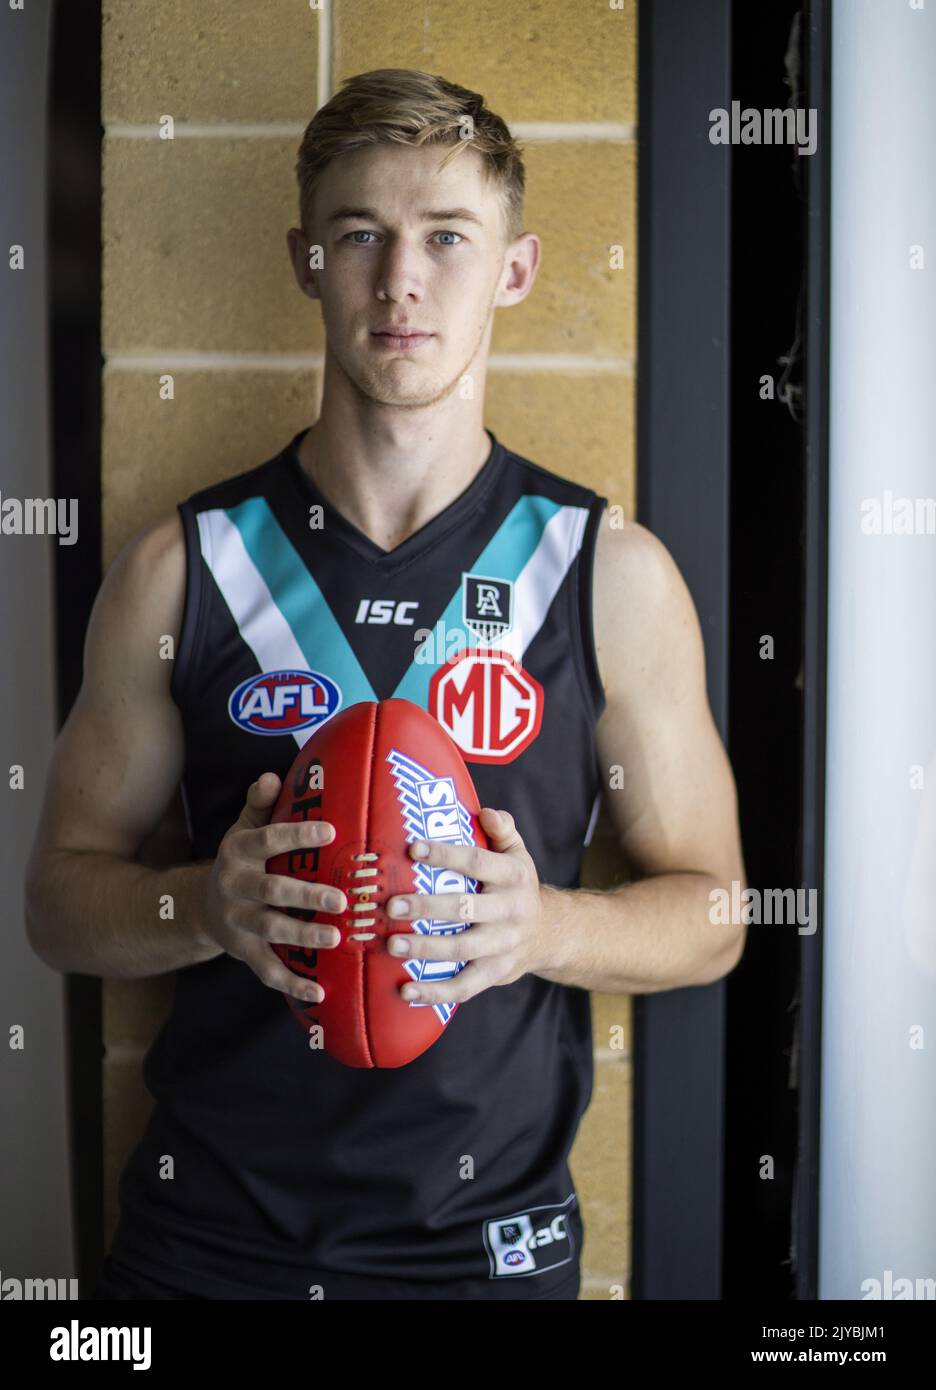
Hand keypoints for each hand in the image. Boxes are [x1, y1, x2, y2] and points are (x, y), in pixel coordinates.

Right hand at [202, 772, 346, 1003]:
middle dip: (306, 895)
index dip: (298, 835)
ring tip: (336, 937)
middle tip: (342, 898)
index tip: (331, 830)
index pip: (268, 840)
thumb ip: (259, 805)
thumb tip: (272, 776)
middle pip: (271, 890)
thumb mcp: (242, 830)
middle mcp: (236, 887)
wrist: (200, 908)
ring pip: (270, 930)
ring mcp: (239, 922)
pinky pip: (268, 970)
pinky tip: (320, 991)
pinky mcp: (244, 952)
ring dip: (303, 936)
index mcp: (239, 852)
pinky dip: (293, 983)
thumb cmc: (241, 862)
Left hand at [383, 807, 549, 1006]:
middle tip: (391, 905)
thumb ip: (502, 829)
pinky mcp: (495, 974)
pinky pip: (464, 987)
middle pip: (465, 908)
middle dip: (426, 907)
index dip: (445, 855)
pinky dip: (435, 993)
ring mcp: (503, 945)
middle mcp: (510, 911)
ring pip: (461, 949)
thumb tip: (485, 811)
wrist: (549, 934)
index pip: (476, 862)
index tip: (412, 848)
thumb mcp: (517, 854)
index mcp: (513, 876)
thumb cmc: (517, 887)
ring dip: (425, 948)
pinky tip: (406, 991)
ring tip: (391, 944)